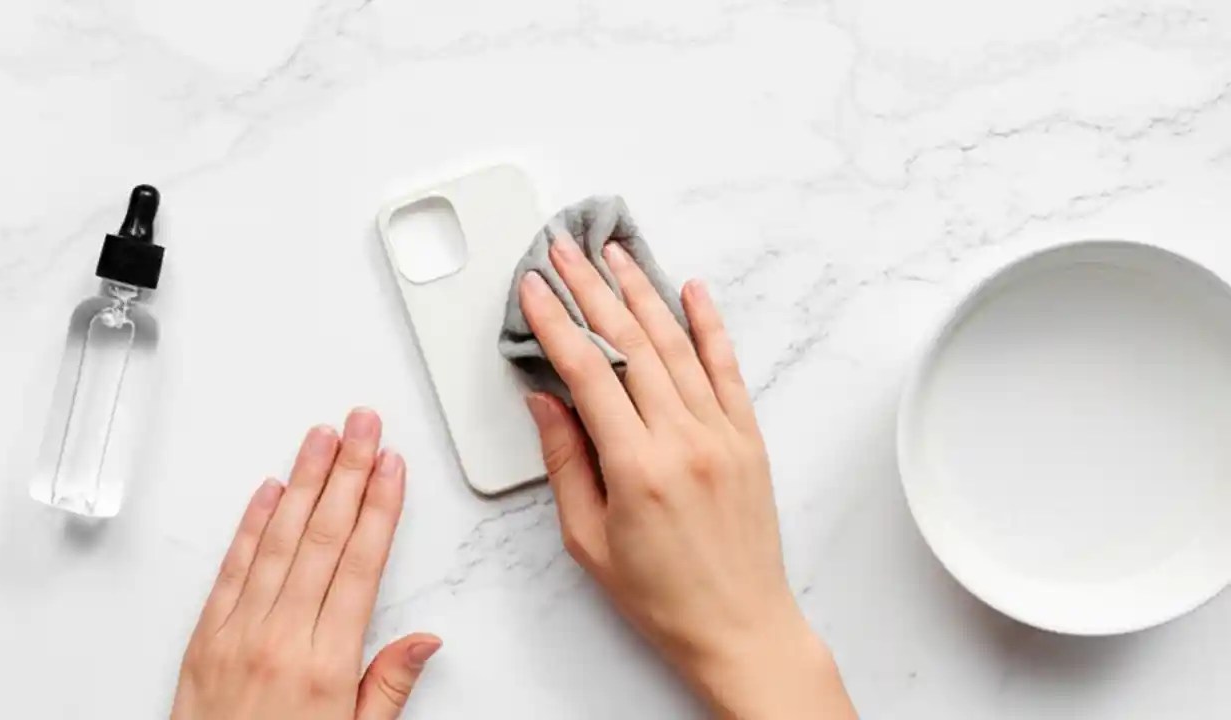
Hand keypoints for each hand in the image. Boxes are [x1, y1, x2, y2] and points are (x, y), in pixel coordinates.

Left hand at [171, 409, 439, 719]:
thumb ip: (389, 686)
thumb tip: (426, 639)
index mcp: (324, 663)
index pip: (361, 563)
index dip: (379, 507)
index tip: (392, 466)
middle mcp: (279, 637)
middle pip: (323, 536)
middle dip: (348, 472)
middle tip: (363, 425)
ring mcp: (238, 632)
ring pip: (279, 540)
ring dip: (303, 481)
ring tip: (322, 438)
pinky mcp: (205, 637)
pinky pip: (232, 569)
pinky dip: (251, 525)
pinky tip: (270, 491)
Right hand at [520, 238, 855, 718]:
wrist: (739, 625)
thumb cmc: (660, 595)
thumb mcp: (588, 540)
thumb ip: (565, 463)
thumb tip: (545, 400)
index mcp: (638, 467)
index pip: (590, 371)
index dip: (557, 323)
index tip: (535, 289)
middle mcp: (685, 439)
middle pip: (632, 342)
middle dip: (592, 288)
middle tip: (565, 249)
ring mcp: (723, 433)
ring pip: (678, 343)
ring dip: (643, 291)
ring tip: (615, 252)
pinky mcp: (749, 437)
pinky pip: (727, 367)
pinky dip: (710, 324)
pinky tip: (692, 289)